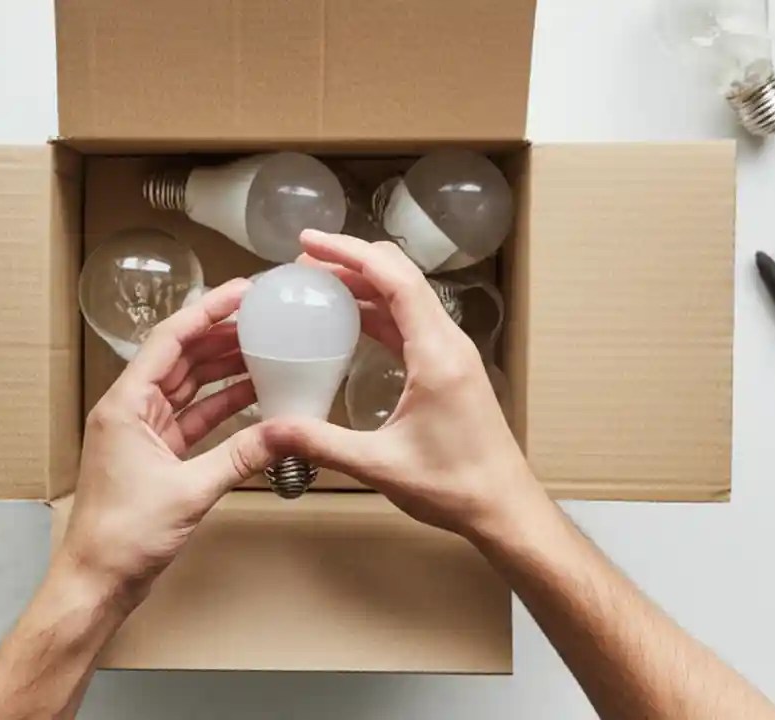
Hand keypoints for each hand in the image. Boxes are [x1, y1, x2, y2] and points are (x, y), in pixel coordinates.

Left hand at [58, 279, 273, 606]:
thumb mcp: (190, 491)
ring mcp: (143, 432)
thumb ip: (241, 457)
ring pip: (189, 386)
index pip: (170, 339)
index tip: (241, 293)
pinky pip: (194, 417)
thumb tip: (286, 431)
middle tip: (263, 318)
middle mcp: (131, 410)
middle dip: (222, 335)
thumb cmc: (121, 537)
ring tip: (266, 349)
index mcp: (125, 404)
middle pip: (181, 357)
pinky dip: (222, 407)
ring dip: (225, 369)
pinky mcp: (157, 455)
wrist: (97, 581)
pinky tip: (253, 397)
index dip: (207, 310)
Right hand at [263, 230, 544, 539]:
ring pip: (406, 298)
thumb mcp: (379, 465)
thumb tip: (271, 429)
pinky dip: (378, 312)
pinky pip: (411, 324)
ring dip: (364, 285)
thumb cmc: (454, 487)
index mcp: (436, 353)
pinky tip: (349, 322)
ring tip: (318, 286)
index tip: (309, 243)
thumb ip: (322, 443)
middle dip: (352, 261)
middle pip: (401, 277)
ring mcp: (452, 354)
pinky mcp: (449, 370)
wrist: (504, 509)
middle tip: (304, 263)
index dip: (350, 252)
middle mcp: (448, 343)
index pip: (394, 279)